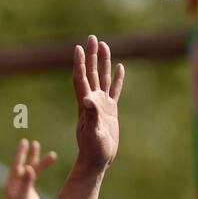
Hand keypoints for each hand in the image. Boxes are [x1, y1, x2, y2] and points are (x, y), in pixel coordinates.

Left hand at [5, 139, 55, 198]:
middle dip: (29, 155)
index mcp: (11, 186)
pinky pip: (35, 179)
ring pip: (32, 172)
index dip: (21, 154)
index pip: (16, 166)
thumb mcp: (24, 198)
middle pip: (23, 166)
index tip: (24, 142)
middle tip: (34, 143)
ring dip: (40, 163)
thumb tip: (27, 166)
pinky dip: (42, 172)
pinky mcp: (29, 196)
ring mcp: (23, 191)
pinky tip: (49, 166)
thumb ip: (26, 182)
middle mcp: (15, 187)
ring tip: (52, 155)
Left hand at [72, 35, 123, 172]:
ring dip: (102, 62)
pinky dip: (116, 79)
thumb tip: (88, 98)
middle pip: (91, 73)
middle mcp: (92, 101)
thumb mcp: (92, 132)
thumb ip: (90, 115)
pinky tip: (119, 67)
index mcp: (85, 104)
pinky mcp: (110, 111)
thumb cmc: (93, 149)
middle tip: (91, 37)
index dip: (80, 63)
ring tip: (103, 45)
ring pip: (102, 78)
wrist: (97, 160)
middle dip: (91, 56)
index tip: (78, 48)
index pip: (81, 79)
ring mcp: (101, 105)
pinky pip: (114, 90)